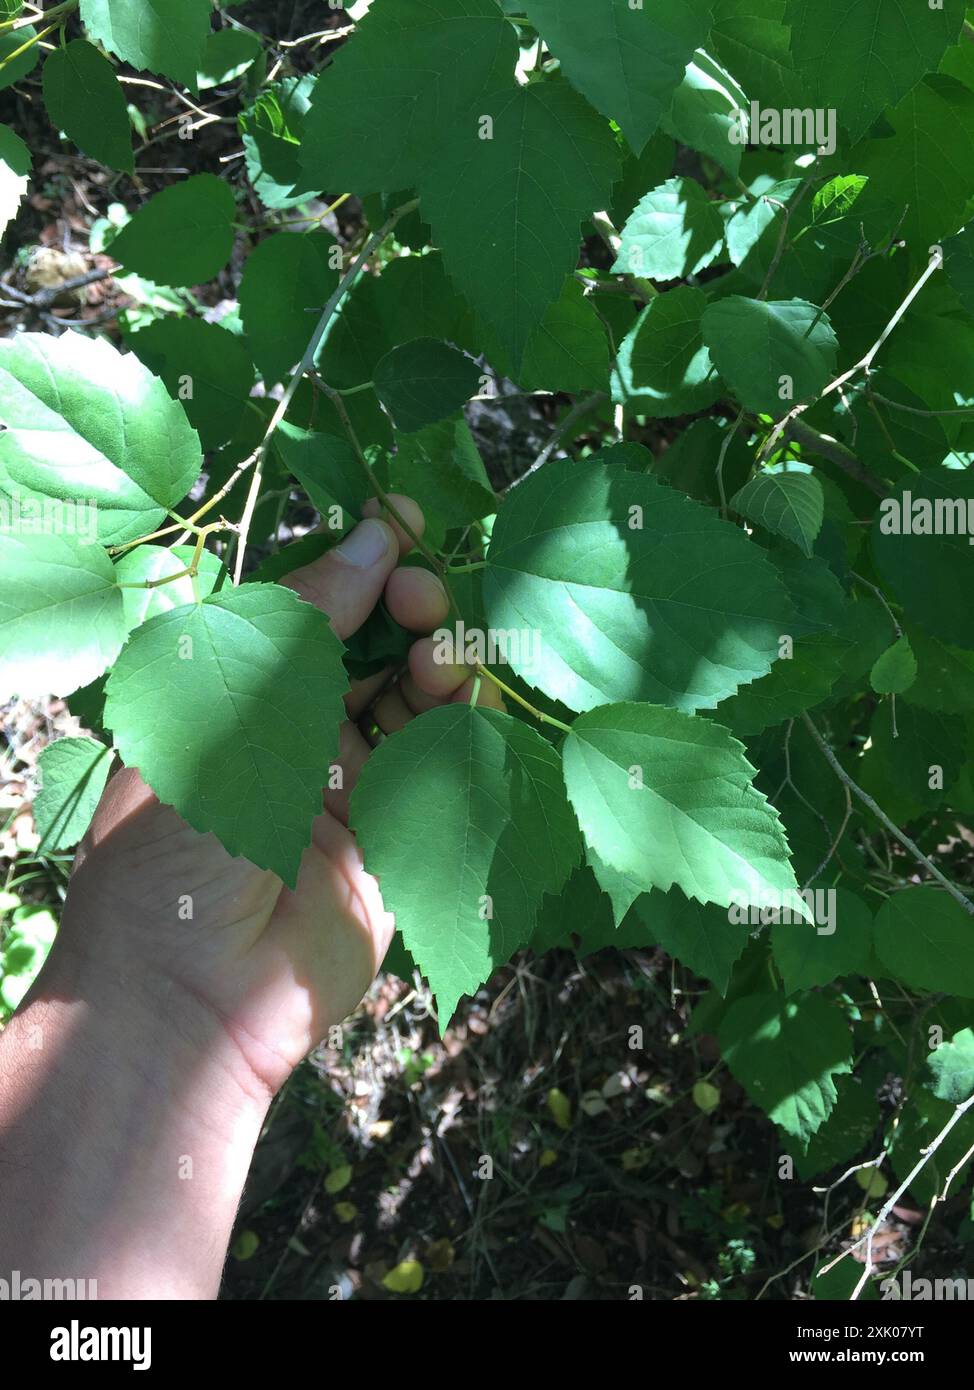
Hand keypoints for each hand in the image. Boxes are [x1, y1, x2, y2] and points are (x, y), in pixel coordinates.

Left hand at [60, 498, 501, 1095]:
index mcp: (236, 698)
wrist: (192, 996)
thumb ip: (311, 624)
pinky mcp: (396, 841)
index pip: (308, 611)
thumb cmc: (184, 837)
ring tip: (444, 657)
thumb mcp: (235, 710)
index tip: (408, 521)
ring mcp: (348, 789)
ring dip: (435, 667)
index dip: (359, 565)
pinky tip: (463, 702)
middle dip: (405, 611)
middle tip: (426, 595)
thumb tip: (376, 539)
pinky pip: (437, 770)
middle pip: (371, 650)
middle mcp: (293, 737)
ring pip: (412, 704)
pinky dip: (457, 730)